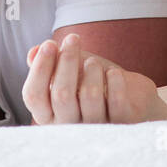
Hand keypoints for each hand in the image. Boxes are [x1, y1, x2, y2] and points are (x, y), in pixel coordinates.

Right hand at [22, 35, 166, 124]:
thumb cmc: (95, 85)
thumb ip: (51, 65)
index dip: (40, 68)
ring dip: (92, 69)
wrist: (133, 102)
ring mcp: (95, 129)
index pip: (34, 95)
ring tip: (94, 63)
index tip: (49, 44)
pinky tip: (113, 73)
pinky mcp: (121, 125)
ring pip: (89, 95)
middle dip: (67, 59)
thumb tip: (33, 52)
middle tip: (73, 38)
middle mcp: (69, 128)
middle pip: (61, 94)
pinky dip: (114, 78)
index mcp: (49, 116)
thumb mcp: (71, 73)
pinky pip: (116, 98)